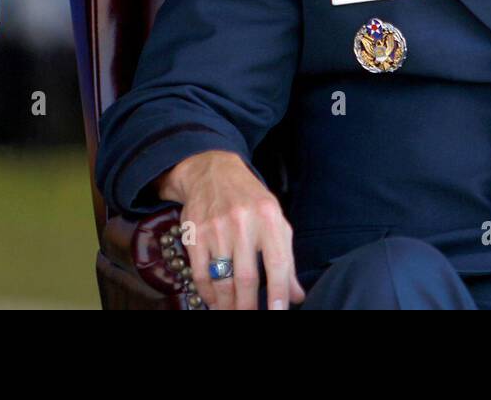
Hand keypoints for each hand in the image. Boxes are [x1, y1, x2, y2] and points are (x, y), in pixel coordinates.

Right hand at [155, 150, 306, 309]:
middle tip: (250, 319)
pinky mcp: (195, 234)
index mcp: (268, 218)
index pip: (277, 263)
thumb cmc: (251, 200)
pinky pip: (201, 274)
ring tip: (232, 314)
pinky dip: (208, 293)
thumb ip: (286, 258)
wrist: (212, 172)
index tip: (279, 313)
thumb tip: (295, 295)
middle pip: (246, 278)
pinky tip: (214, 301)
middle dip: (249, 307)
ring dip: (227, 305)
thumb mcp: (275, 220)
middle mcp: (242, 222)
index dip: (279, 292)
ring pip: (222, 280)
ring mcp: (216, 228)